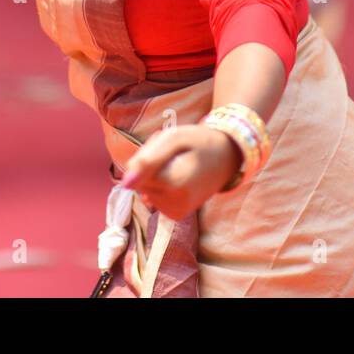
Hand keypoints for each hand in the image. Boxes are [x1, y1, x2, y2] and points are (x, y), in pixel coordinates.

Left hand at [120, 124, 242, 221]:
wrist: (228, 157)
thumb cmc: (200, 142)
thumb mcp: (174, 138)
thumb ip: (147, 160)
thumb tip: (125, 183)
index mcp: (175, 184)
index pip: (136, 171)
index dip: (147, 154)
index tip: (166, 147)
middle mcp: (175, 204)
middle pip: (140, 182)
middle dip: (150, 165)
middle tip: (174, 153)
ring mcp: (176, 212)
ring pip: (146, 189)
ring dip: (156, 174)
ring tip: (179, 163)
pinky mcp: (176, 214)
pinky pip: (153, 197)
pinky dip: (161, 185)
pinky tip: (178, 176)